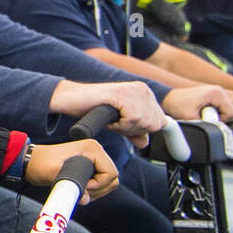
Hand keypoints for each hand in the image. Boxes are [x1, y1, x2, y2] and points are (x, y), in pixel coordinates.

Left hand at [24, 139, 118, 204]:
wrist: (31, 162)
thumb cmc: (40, 165)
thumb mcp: (53, 174)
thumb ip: (71, 186)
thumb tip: (86, 200)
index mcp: (91, 149)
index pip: (110, 173)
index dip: (98, 185)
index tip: (82, 188)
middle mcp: (96, 151)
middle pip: (112, 178)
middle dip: (99, 190)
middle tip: (81, 193)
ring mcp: (94, 158)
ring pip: (109, 181)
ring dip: (97, 191)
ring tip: (79, 192)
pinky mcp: (90, 166)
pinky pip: (101, 182)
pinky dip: (94, 190)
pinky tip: (80, 190)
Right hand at [50, 80, 165, 147]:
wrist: (72, 100)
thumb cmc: (93, 109)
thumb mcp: (119, 124)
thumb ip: (134, 132)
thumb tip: (145, 143)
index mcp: (145, 93)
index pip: (160, 122)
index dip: (142, 131)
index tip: (124, 126)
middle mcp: (142, 89)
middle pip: (154, 124)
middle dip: (134, 130)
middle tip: (116, 123)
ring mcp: (133, 90)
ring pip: (144, 123)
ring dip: (125, 128)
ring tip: (111, 120)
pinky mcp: (122, 94)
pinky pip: (132, 119)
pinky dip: (119, 126)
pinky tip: (109, 119)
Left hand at [161, 84, 232, 122]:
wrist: (167, 98)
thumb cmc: (176, 104)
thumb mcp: (191, 118)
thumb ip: (205, 125)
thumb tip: (214, 133)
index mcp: (217, 94)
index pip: (232, 113)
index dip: (223, 121)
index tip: (210, 121)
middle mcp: (218, 91)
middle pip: (230, 112)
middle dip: (219, 119)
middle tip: (203, 118)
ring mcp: (215, 93)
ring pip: (225, 111)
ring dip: (215, 116)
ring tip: (200, 114)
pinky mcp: (211, 96)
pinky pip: (219, 109)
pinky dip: (212, 113)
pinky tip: (201, 112)